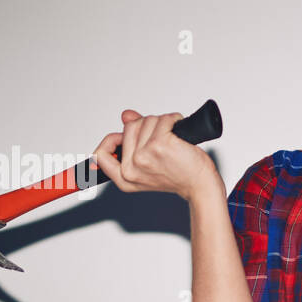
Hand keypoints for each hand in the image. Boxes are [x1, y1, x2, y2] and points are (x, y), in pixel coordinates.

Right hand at [90, 109, 216, 201]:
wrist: (201, 185)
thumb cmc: (180, 176)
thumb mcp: (150, 163)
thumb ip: (134, 139)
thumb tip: (127, 116)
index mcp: (125, 177)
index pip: (100, 156)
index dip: (109, 142)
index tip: (119, 138)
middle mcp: (132, 168)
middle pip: (129, 127)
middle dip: (147, 126)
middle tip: (162, 141)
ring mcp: (145, 155)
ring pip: (146, 121)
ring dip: (162, 123)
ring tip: (172, 139)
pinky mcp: (160, 144)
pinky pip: (163, 119)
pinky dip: (174, 120)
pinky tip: (179, 132)